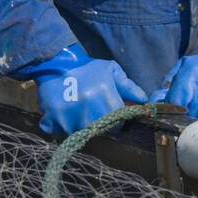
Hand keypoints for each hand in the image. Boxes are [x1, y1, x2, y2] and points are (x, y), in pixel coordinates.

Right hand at [14, 44, 146, 134]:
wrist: (55, 63)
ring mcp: (70, 116)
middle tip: (91, 108)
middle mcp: (89, 108)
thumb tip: (144, 101)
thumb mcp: (111, 71)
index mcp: (105, 95)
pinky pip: (63, 134)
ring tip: (77, 108)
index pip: (118, 123)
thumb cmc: (87, 68)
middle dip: (99, 122)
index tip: (108, 112)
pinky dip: (64, 127)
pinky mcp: (53, 121)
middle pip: (101, 130)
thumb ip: (129, 87)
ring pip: (82, 133)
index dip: (115, 120)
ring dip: (81, 125)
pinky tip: (65, 112)